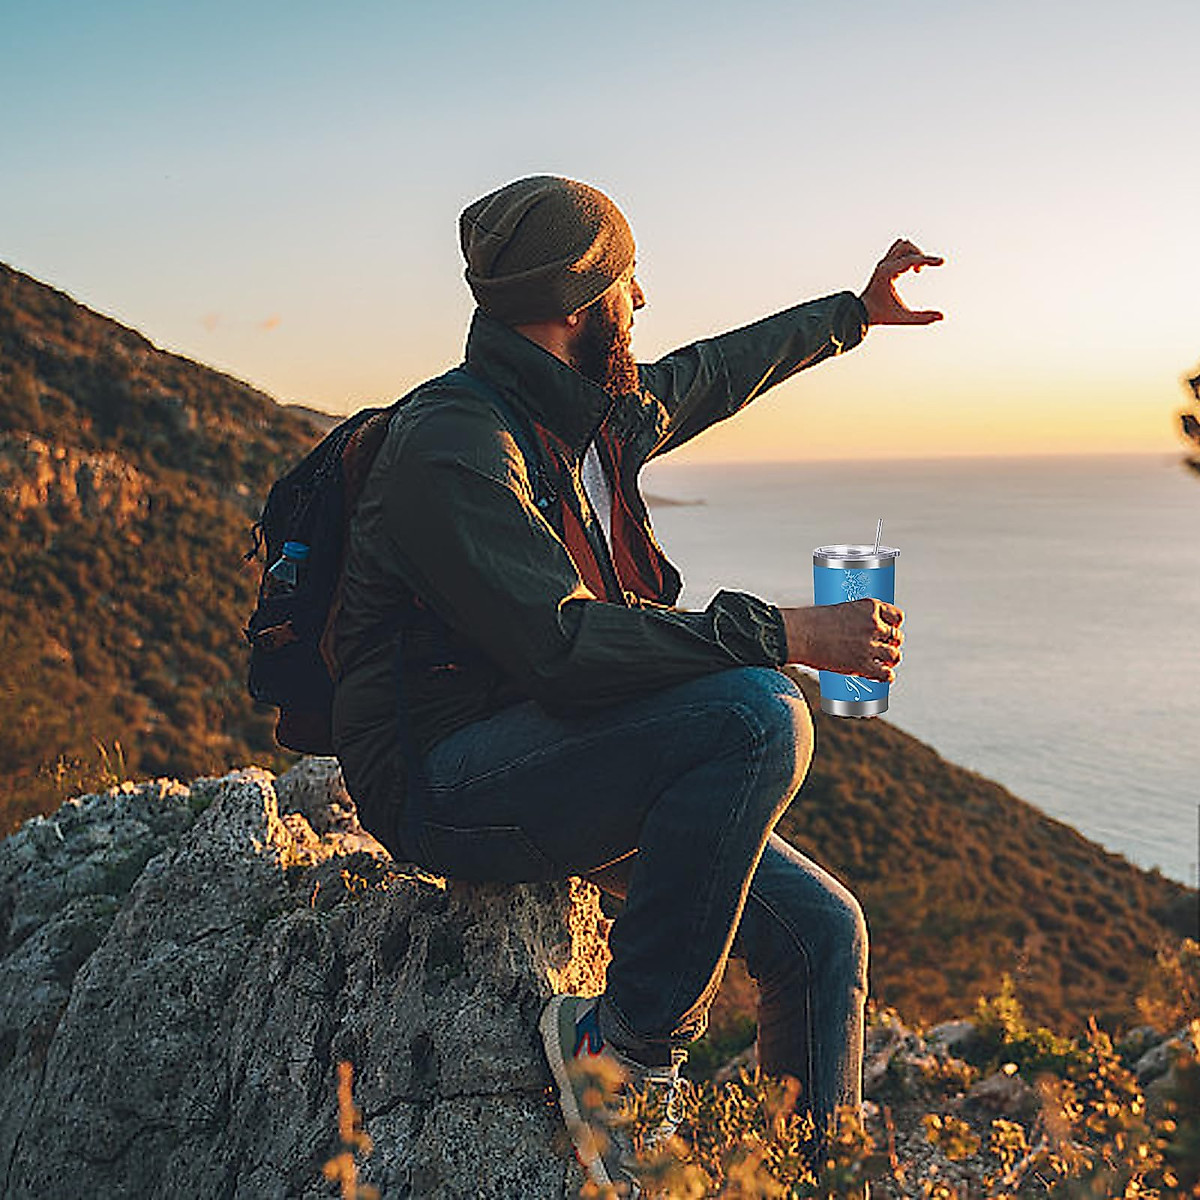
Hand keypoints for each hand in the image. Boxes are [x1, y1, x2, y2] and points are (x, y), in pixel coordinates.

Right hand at [780, 599, 903, 681]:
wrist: (799, 634)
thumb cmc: (810, 622)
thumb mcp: (837, 611)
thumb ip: (851, 621)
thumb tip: (852, 633)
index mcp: (869, 607)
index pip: (896, 617)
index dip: (894, 625)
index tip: (889, 629)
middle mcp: (874, 625)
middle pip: (896, 637)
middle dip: (891, 644)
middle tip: (882, 649)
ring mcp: (869, 646)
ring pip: (894, 655)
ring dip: (891, 660)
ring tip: (883, 663)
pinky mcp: (862, 664)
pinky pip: (885, 674)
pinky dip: (886, 676)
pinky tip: (884, 676)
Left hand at [859, 239, 942, 325]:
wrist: (860, 314)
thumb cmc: (881, 316)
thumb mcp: (903, 318)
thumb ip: (923, 318)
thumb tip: (943, 317)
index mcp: (887, 273)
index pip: (911, 259)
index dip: (928, 260)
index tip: (943, 262)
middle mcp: (884, 264)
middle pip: (906, 245)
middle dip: (919, 256)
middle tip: (919, 273)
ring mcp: (883, 263)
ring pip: (902, 244)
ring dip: (914, 253)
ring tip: (916, 271)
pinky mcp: (884, 264)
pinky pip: (897, 250)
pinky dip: (908, 254)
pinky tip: (910, 270)